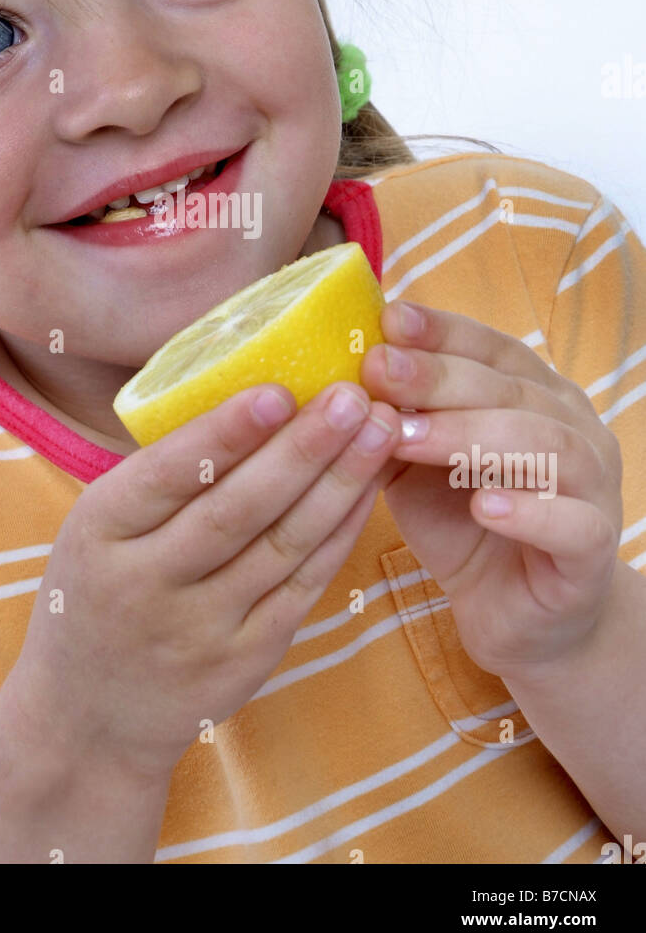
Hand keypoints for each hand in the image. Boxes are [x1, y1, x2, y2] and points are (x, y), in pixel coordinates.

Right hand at [13, 380, 403, 781]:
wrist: (88, 717)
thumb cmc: (96, 593)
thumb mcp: (95, 529)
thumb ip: (158, 476)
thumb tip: (245, 386)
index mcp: (99, 532)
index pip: (168, 475)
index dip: (226, 433)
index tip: (279, 389)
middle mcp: (147, 584)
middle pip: (237, 510)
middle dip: (303, 449)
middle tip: (352, 394)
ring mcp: (201, 628)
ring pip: (282, 546)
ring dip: (338, 484)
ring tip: (377, 428)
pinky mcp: (246, 659)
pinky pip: (304, 586)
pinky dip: (339, 534)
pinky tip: (366, 489)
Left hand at [359, 300, 623, 681]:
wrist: (514, 613)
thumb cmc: (461, 522)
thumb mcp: (414, 463)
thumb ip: (392, 419)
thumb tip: (339, 372)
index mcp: (533, 392)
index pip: (491, 347)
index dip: (442, 331)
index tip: (388, 319)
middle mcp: (572, 427)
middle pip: (510, 390)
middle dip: (438, 377)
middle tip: (378, 370)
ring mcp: (593, 487)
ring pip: (545, 447)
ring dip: (470, 437)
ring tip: (406, 437)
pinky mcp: (592, 552)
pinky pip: (571, 525)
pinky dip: (528, 511)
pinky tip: (483, 505)